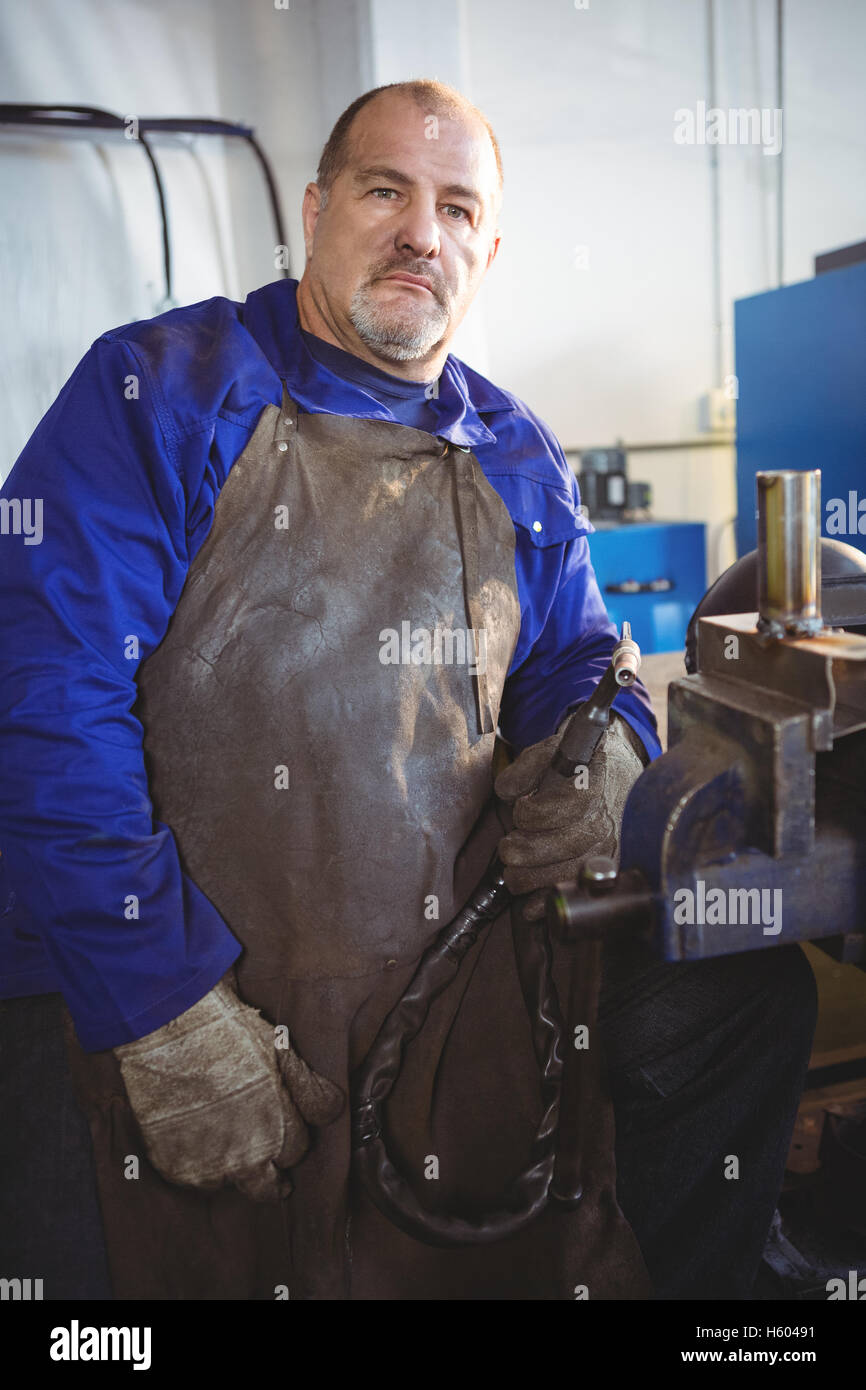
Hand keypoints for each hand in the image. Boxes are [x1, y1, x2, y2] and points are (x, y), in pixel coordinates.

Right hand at [113, 973, 343, 1201]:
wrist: (169, 1029)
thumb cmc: (228, 1032)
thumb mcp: (281, 1051)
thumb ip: (308, 1089)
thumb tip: (332, 1109)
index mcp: (280, 1126)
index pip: (298, 1151)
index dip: (292, 1139)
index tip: (284, 1134)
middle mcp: (249, 1155)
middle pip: (270, 1188)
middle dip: (271, 1176)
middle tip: (267, 1167)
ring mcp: (211, 1164)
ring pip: (232, 1183)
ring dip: (232, 1168)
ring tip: (225, 1141)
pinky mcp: (177, 1166)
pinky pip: (195, 1180)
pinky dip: (198, 1165)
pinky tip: (196, 1139)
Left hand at [494, 711, 646, 920]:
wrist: (617, 774)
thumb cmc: (579, 765)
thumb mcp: (552, 751)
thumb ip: (525, 767)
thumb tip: (508, 791)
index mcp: (594, 787)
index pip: (565, 807)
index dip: (533, 812)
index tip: (521, 807)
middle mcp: (605, 822)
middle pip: (561, 847)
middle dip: (522, 850)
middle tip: (508, 845)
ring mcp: (607, 850)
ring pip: (565, 876)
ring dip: (528, 877)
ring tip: (514, 867)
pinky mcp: (602, 872)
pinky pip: (575, 894)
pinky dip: (547, 902)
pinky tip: (529, 904)